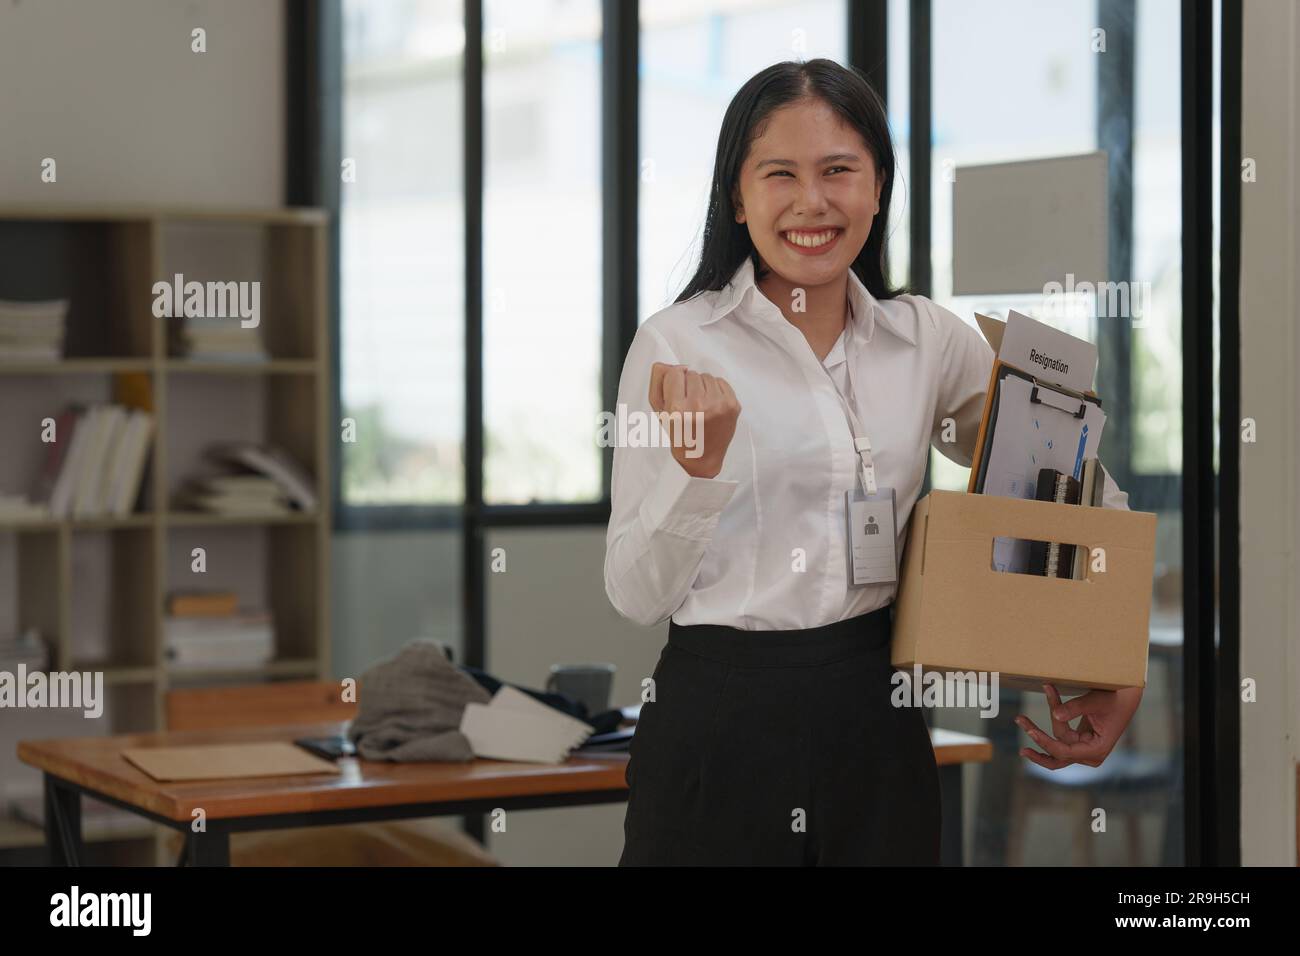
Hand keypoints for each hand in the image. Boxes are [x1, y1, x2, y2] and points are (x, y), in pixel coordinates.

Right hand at [648, 362, 740, 478]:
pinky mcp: (732, 405)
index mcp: (677, 409)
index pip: (674, 373)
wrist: (702, 457)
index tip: (676, 394)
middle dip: (688, 385)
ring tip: (701, 405)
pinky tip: (711, 405)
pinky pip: (721, 381)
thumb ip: (658, 383)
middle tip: (689, 404)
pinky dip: (715, 390)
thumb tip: (669, 364)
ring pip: (707, 376)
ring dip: (702, 387)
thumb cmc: (680, 436)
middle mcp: (699, 406)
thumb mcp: (660, 412)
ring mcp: (718, 405)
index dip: (674, 382)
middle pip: (691, 373)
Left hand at [1015, 684, 1142, 769]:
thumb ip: (1076, 707)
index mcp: (1096, 750)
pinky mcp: (1079, 742)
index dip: (1046, 742)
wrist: (1126, 696)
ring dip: (1038, 734)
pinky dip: (1048, 728)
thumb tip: (1056, 714)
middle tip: (1020, 722)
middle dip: (1037, 741)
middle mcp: (1090, 754)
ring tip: (1021, 719)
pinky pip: (1059, 739)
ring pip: (1055, 747)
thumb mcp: (1095, 701)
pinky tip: (1031, 725)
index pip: (1064, 752)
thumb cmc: (1113, 698)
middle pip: (1057, 755)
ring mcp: (1084, 749)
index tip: (1030, 731)